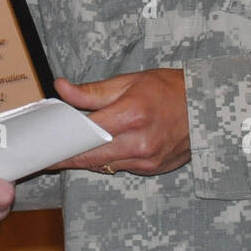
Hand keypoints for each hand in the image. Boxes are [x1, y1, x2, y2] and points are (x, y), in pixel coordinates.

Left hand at [51, 69, 190, 174]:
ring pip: (103, 164)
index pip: (83, 135)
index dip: (60, 143)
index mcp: (131, 115)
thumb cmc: (169, 89)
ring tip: (67, 150)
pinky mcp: (152, 169)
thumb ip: (92, 91)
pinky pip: (119, 166)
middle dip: (65, 158)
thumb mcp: (130, 81)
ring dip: (84, 159)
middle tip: (45, 156)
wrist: (208, 107)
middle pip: (89, 157)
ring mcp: (146, 160)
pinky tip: (100, 149)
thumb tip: (62, 88)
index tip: (42, 148)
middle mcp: (139, 143)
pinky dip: (107, 158)